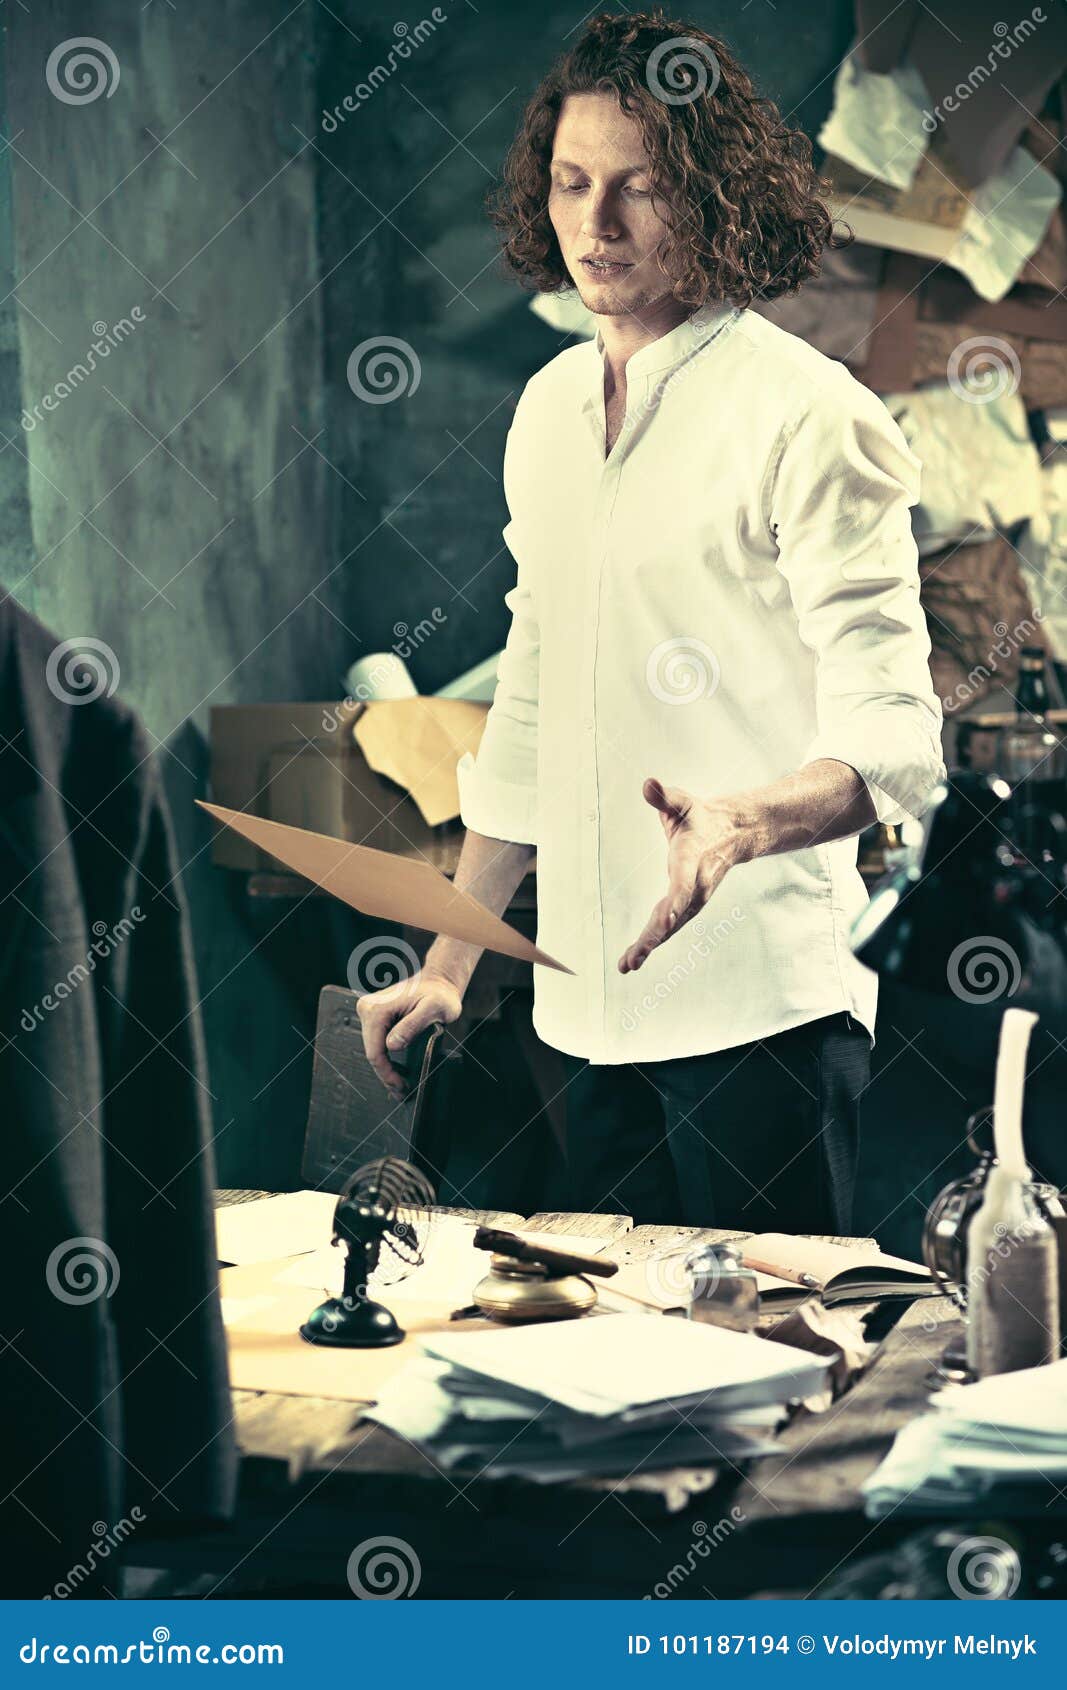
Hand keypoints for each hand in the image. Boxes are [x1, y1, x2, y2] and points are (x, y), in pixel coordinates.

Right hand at [356, 967, 463, 1098]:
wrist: (439, 982)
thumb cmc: (440, 995)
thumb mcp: (433, 1010)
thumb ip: (412, 1026)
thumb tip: (392, 1045)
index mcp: (377, 1009)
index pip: (375, 1051)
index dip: (387, 1073)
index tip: (401, 1087)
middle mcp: (368, 1008)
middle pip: (372, 1052)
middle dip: (386, 1074)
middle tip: (402, 1092)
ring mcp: (369, 1011)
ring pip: (373, 1049)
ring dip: (386, 1068)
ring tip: (400, 1085)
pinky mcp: (375, 1015)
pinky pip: (376, 1041)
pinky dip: (386, 1057)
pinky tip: (396, 1070)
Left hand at [618, 777, 744, 973]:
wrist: (732, 834)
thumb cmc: (700, 817)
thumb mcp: (682, 802)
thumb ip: (664, 796)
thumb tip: (648, 783)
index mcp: (692, 861)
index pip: (682, 885)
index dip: (674, 903)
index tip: (664, 921)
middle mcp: (694, 887)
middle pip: (673, 915)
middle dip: (653, 937)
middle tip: (632, 959)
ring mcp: (692, 900)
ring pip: (669, 927)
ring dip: (649, 946)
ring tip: (626, 965)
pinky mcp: (687, 906)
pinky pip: (668, 927)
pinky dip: (652, 942)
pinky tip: (633, 959)